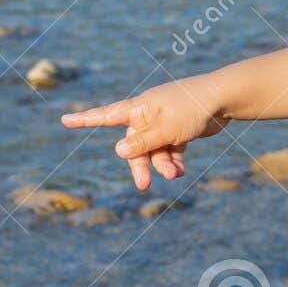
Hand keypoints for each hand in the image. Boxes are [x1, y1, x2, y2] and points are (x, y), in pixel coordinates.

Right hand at [60, 76, 228, 189]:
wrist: (223, 100)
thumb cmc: (192, 108)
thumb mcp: (166, 129)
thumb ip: (142, 142)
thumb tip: (118, 151)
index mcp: (139, 108)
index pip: (106, 115)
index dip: (84, 120)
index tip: (64, 120)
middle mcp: (147, 115)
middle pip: (134, 145)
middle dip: (139, 164)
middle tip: (143, 186)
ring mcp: (163, 123)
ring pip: (154, 151)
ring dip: (162, 165)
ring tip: (174, 176)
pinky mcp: (178, 130)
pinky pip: (169, 151)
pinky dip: (173, 162)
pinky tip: (180, 172)